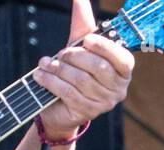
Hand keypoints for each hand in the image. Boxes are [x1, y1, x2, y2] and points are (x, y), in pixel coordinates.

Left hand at [32, 0, 133, 139]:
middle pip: (97, 67)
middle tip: (61, 55)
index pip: (121, 58)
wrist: (59, 103)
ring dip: (57, 68)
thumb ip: (83, 24)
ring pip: (80, 79)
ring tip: (46, 64)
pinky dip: (51, 81)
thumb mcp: (80, 47)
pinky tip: (41, 75)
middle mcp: (118, 89)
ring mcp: (104, 103)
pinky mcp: (88, 112)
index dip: (103, 47)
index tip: (86, 41)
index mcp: (122, 71)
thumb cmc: (74, 71)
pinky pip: (68, 92)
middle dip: (73, 56)